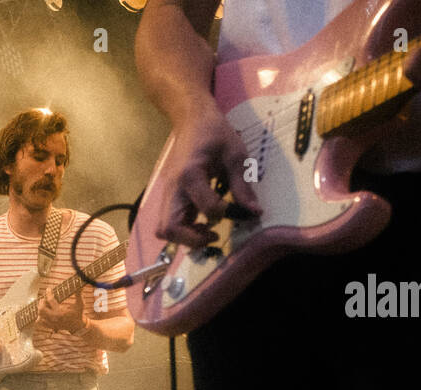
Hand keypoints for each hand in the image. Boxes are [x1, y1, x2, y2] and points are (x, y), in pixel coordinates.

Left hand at [36, 288, 87, 335]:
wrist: (77, 326)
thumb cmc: (78, 313)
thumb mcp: (80, 303)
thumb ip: (78, 294)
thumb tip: (80, 286)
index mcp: (61, 312)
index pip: (50, 300)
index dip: (48, 293)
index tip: (48, 289)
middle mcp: (55, 318)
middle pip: (42, 309)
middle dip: (42, 302)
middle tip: (44, 298)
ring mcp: (52, 323)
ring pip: (39, 316)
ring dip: (40, 309)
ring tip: (43, 305)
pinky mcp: (50, 326)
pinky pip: (40, 322)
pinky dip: (39, 317)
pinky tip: (43, 313)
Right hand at [154, 108, 261, 248]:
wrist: (190, 119)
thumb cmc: (214, 133)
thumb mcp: (235, 155)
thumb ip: (243, 186)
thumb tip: (255, 212)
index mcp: (190, 175)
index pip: (207, 208)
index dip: (226, 214)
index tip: (242, 211)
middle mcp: (173, 188)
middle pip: (169, 229)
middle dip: (192, 239)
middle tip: (213, 234)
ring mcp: (168, 194)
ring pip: (164, 229)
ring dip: (185, 237)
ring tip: (208, 230)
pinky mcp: (169, 197)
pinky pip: (169, 222)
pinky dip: (183, 230)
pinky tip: (202, 222)